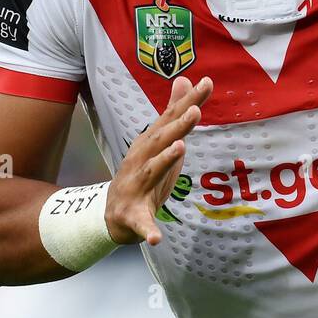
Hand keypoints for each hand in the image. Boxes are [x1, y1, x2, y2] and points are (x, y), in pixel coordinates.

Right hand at [105, 75, 211, 245]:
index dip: (188, 101)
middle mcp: (141, 160)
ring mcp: (135, 187)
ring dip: (164, 161)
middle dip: (178, 126)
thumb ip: (174, 112)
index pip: (171, 119)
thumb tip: (185, 78)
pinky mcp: (132, 215)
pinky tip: (156, 239)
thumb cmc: (142, 173)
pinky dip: (148, 230)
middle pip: (161, 140)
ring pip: (151, 172)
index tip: (207, 82)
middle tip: (195, 111)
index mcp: (150, 144)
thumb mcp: (160, 141)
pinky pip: (141, 223)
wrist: (110, 214)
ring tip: (180, 149)